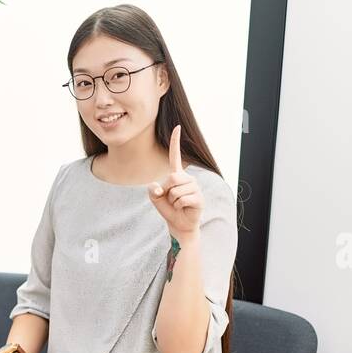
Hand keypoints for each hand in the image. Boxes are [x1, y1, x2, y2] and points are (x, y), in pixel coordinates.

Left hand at [147, 125, 202, 243]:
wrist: (180, 225)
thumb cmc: (169, 209)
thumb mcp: (155, 199)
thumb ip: (152, 191)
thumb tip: (157, 187)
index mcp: (177, 175)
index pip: (175, 156)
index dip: (175, 142)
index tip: (177, 127)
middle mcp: (188, 178)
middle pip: (172, 178)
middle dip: (167, 191)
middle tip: (171, 199)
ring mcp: (195, 188)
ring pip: (175, 191)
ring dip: (172, 201)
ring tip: (178, 204)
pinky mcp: (199, 198)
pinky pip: (181, 200)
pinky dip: (178, 207)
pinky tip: (183, 208)